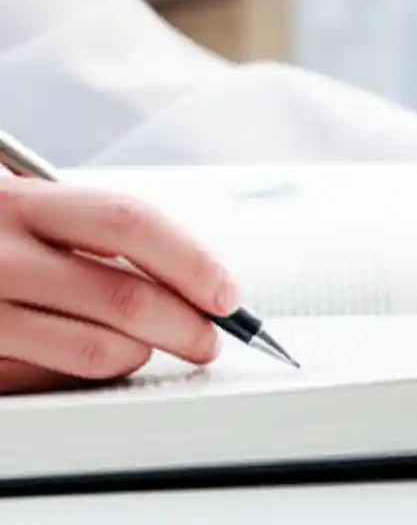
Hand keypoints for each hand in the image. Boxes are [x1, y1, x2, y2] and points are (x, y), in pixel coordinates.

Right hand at [0, 177, 240, 393]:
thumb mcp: (23, 215)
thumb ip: (89, 233)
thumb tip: (193, 279)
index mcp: (20, 204)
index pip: (130, 223)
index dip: (192, 261)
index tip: (226, 293)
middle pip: (126, 296)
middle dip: (186, 326)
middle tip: (208, 341)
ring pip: (96, 349)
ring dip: (141, 355)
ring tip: (144, 349)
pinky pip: (51, 382)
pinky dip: (87, 375)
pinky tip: (89, 360)